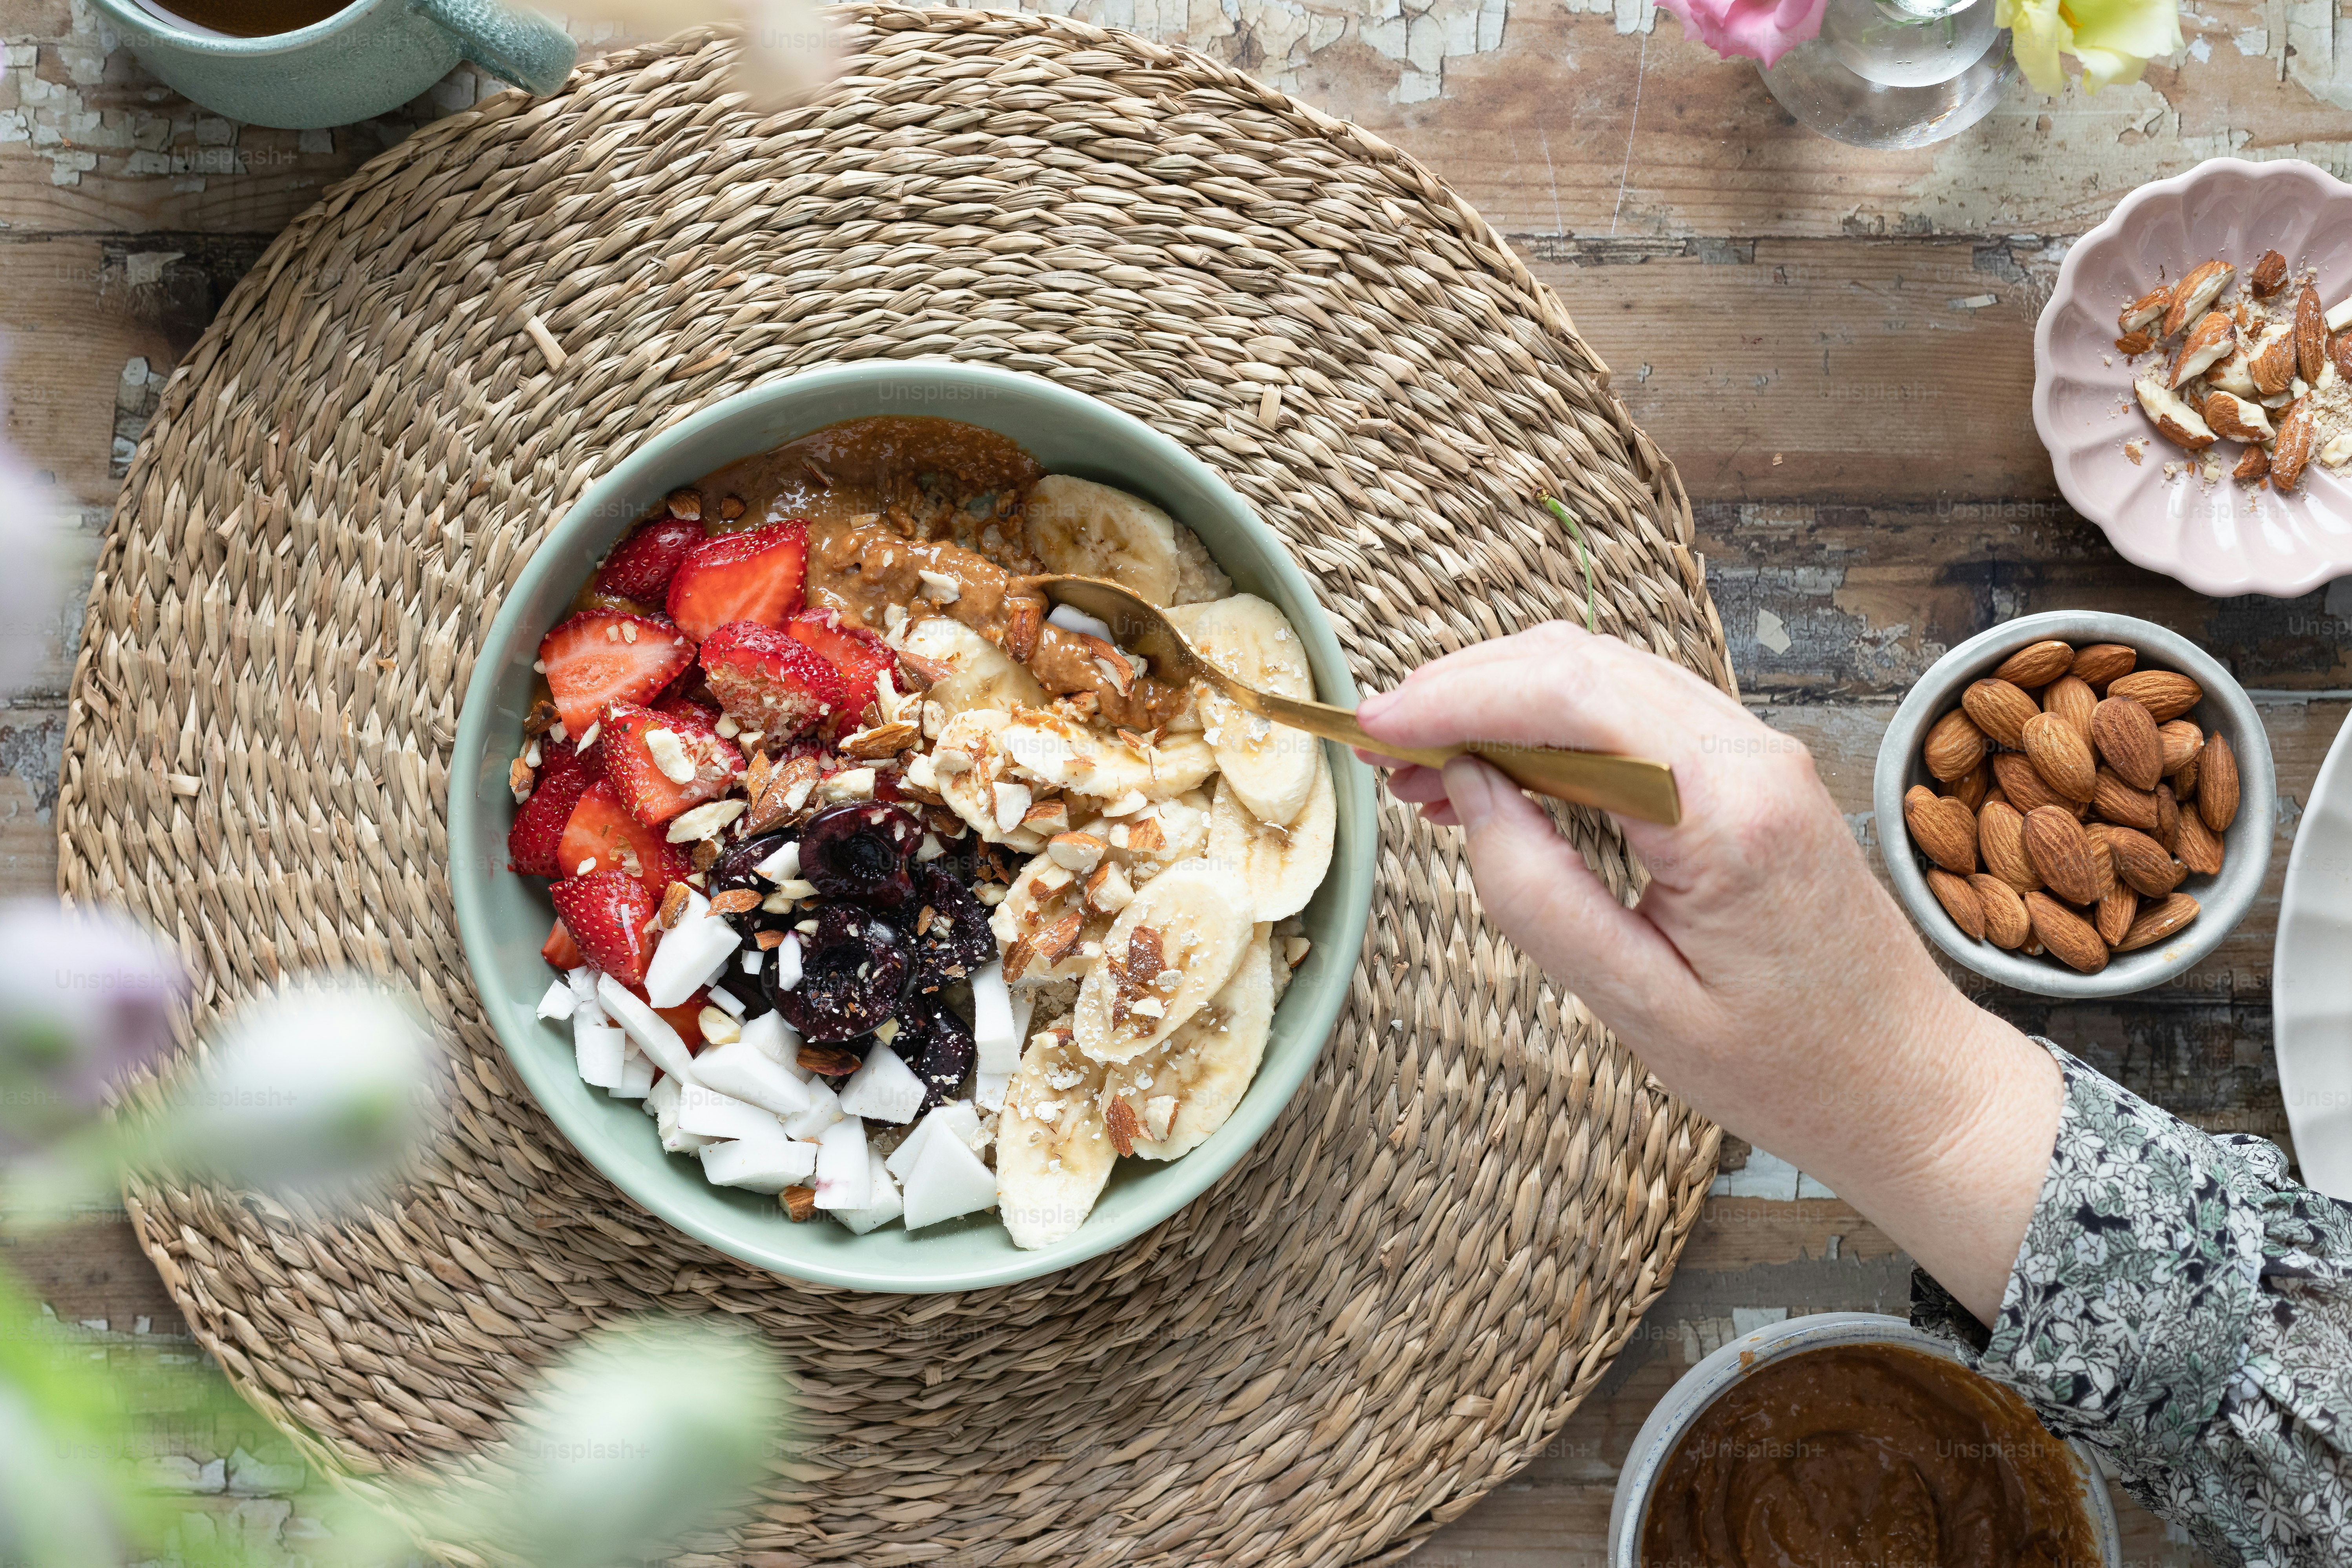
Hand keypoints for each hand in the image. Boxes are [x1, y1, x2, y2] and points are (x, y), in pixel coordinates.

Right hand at [1355, 622, 2059, 1321]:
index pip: (1568, 696)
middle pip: (1580, 663)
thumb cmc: (1790, 1069)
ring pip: (1602, 677)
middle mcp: (1751, 753)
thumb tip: (1466, 786)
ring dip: (1501, 705)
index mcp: (1729, 809)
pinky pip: (1632, 717)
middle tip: (1379, 747)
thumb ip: (1537, 890)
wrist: (1914, 1089)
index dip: (1454, 698)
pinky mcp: (1750, 773)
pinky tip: (1496, 777)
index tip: (1372, 728)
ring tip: (1422, 770)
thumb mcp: (1637, 1003)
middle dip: (1464, 690)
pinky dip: (1549, 730)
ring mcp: (1757, 753)